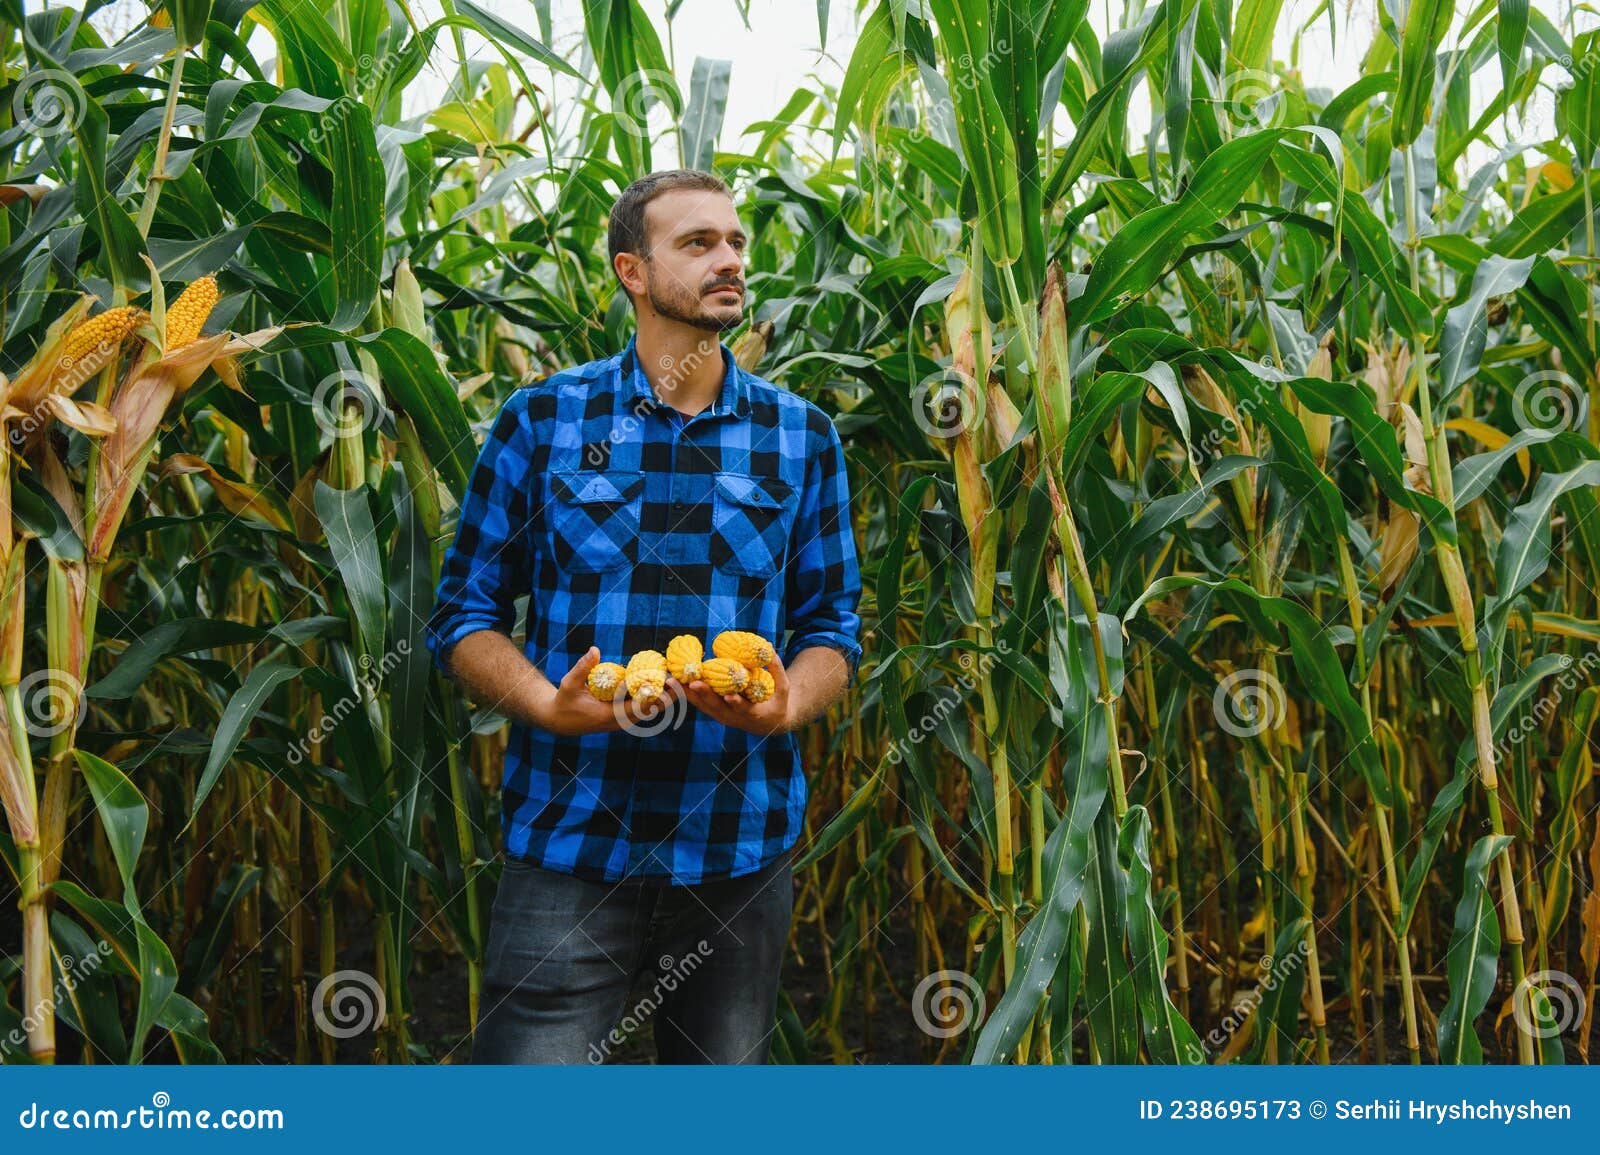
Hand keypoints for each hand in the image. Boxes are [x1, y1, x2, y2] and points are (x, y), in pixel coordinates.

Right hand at [532, 646, 684, 736]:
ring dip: (663, 699)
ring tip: (678, 684)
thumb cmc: (564, 701)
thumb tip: (595, 649)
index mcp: (609, 716)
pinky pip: (642, 710)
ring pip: (648, 712)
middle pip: (648, 711)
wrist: (559, 721)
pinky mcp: (622, 718)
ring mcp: (622, 721)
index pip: (637, 708)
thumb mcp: (569, 683)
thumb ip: (582, 668)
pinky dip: (653, 700)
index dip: (653, 696)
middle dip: (665, 697)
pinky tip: (664, 688)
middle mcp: (619, 722)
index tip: (667, 684)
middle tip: (680, 682)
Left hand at [683, 652, 791, 736]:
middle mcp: (735, 718)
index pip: (744, 709)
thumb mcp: (783, 688)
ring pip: (703, 706)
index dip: (737, 703)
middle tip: (692, 683)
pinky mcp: (714, 712)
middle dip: (704, 695)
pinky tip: (674, 683)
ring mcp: (722, 716)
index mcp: (754, 714)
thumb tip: (769, 647)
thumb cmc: (777, 702)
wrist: (768, 724)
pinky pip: (699, 703)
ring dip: (687, 694)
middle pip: (717, 707)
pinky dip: (686, 694)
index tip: (730, 697)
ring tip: (673, 681)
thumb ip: (776, 669)